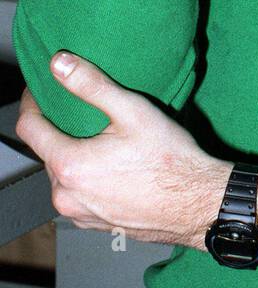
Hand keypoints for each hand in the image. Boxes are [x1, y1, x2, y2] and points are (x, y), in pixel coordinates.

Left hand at [15, 54, 230, 248]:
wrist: (197, 203)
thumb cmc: (170, 159)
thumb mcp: (132, 111)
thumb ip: (90, 85)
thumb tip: (58, 63)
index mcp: (70, 166)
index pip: (29, 128)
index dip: (32, 102)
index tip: (41, 87)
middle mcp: (66, 197)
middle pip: (47, 152)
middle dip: (59, 129)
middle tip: (84, 111)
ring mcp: (79, 215)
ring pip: (63, 175)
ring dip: (73, 154)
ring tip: (101, 139)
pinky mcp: (94, 225)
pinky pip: (79, 194)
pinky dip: (87, 177)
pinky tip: (113, 166)